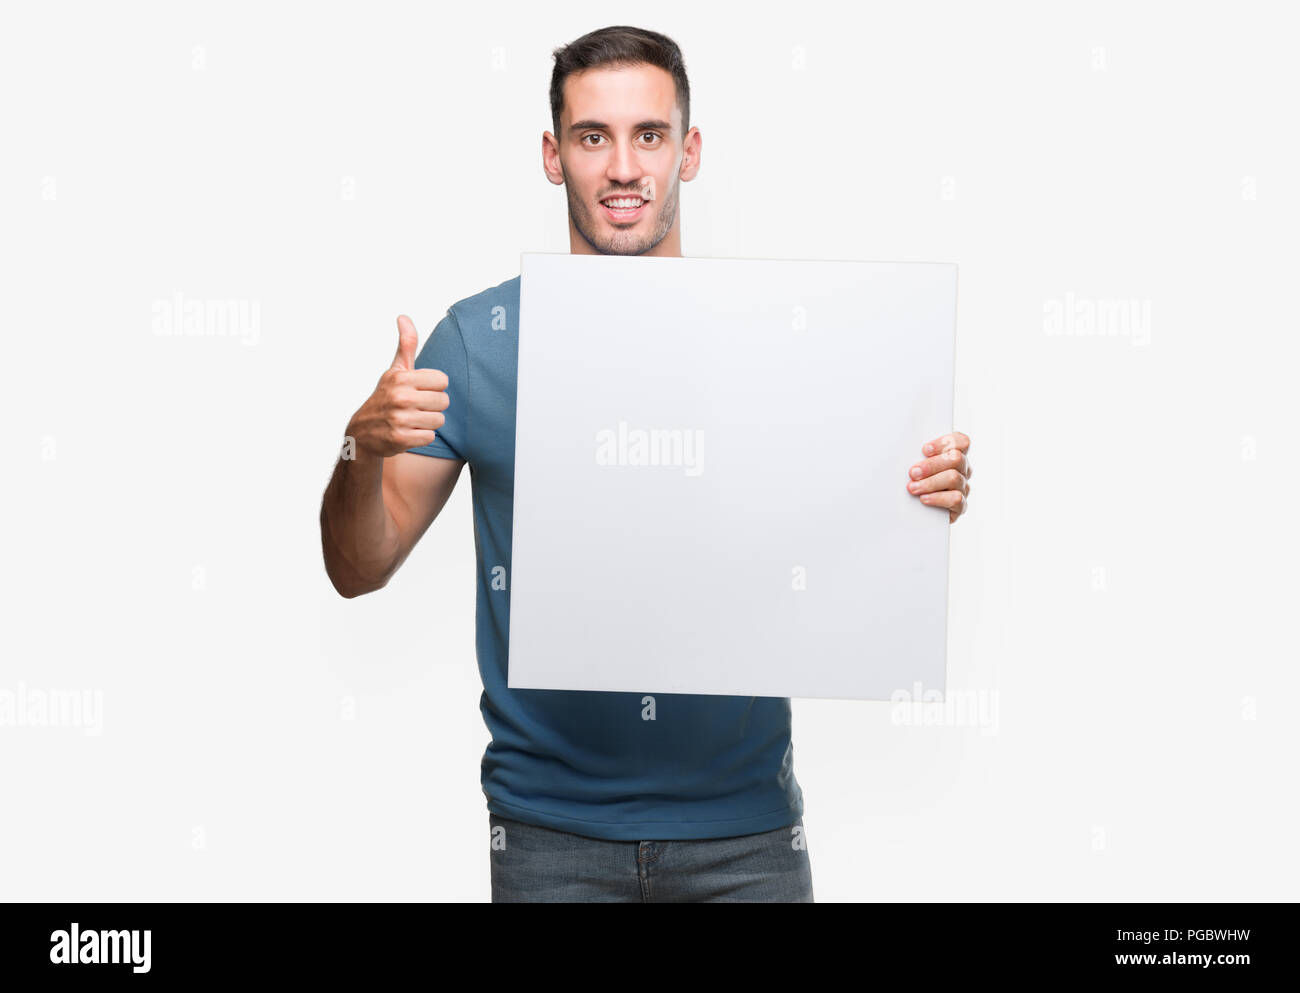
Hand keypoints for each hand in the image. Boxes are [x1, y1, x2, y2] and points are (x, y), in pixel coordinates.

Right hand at [345, 315, 449, 458]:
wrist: (362, 432)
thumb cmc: (386, 397)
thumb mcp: (395, 370)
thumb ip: (406, 345)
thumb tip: (403, 317)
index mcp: (402, 378)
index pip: (442, 380)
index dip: (434, 387)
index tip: (419, 390)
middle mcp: (400, 397)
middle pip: (444, 402)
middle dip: (433, 406)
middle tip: (416, 407)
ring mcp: (400, 419)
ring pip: (439, 420)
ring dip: (428, 422)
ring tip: (412, 420)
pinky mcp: (401, 439)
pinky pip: (430, 437)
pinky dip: (422, 437)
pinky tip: (408, 432)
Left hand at [906, 431, 970, 522]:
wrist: (915, 513)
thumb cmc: (915, 482)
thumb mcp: (917, 466)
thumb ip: (918, 456)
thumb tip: (906, 450)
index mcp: (955, 455)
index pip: (961, 441)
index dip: (945, 443)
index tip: (924, 450)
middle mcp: (963, 470)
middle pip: (956, 458)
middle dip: (932, 464)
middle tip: (913, 472)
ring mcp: (963, 487)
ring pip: (954, 478)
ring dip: (930, 482)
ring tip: (913, 488)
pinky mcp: (961, 506)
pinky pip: (956, 499)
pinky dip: (937, 498)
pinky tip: (924, 499)